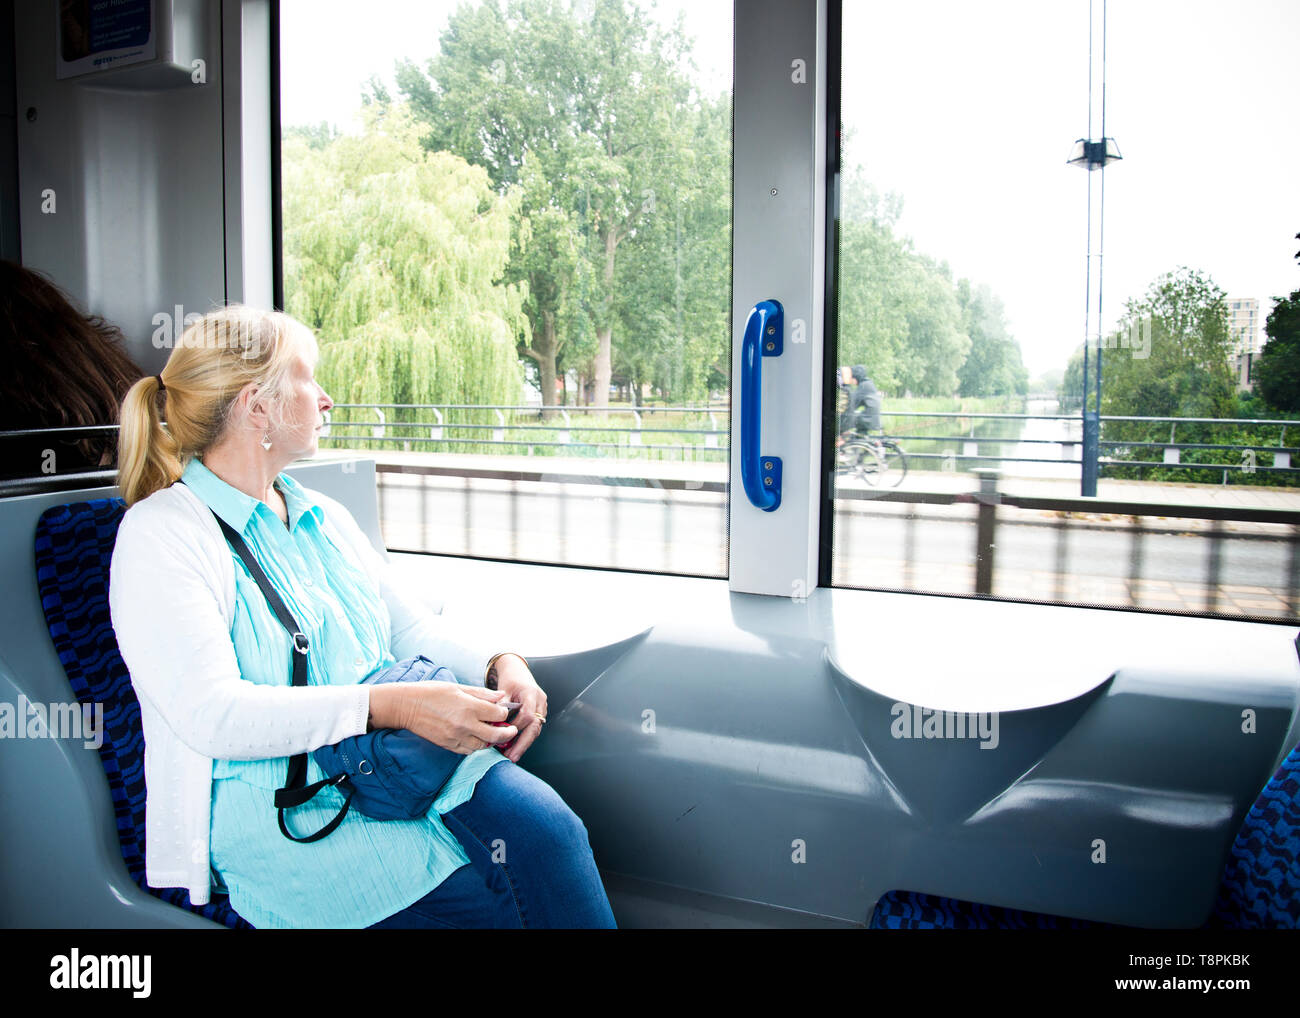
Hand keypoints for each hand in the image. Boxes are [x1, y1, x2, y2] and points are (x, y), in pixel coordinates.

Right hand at [371, 681, 517, 753]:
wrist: (407, 706)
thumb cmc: (431, 692)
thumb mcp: (458, 687)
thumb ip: (481, 694)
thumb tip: (501, 697)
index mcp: (469, 707)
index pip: (498, 715)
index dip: (504, 713)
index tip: (503, 711)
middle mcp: (465, 724)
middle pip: (496, 735)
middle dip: (507, 733)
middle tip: (511, 730)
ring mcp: (456, 737)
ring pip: (483, 746)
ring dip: (490, 741)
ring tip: (491, 733)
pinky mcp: (448, 745)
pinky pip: (468, 751)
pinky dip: (475, 746)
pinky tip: (475, 738)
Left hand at [487, 654, 547, 762]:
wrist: (518, 670)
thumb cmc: (510, 678)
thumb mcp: (503, 688)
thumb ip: (500, 704)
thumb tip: (493, 722)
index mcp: (531, 693)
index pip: (527, 714)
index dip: (516, 727)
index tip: (503, 735)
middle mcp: (540, 701)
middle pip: (535, 726)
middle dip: (523, 743)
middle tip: (512, 756)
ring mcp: (541, 708)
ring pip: (536, 730)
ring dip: (524, 744)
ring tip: (511, 756)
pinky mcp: (539, 713)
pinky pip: (533, 728)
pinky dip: (524, 738)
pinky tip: (514, 747)